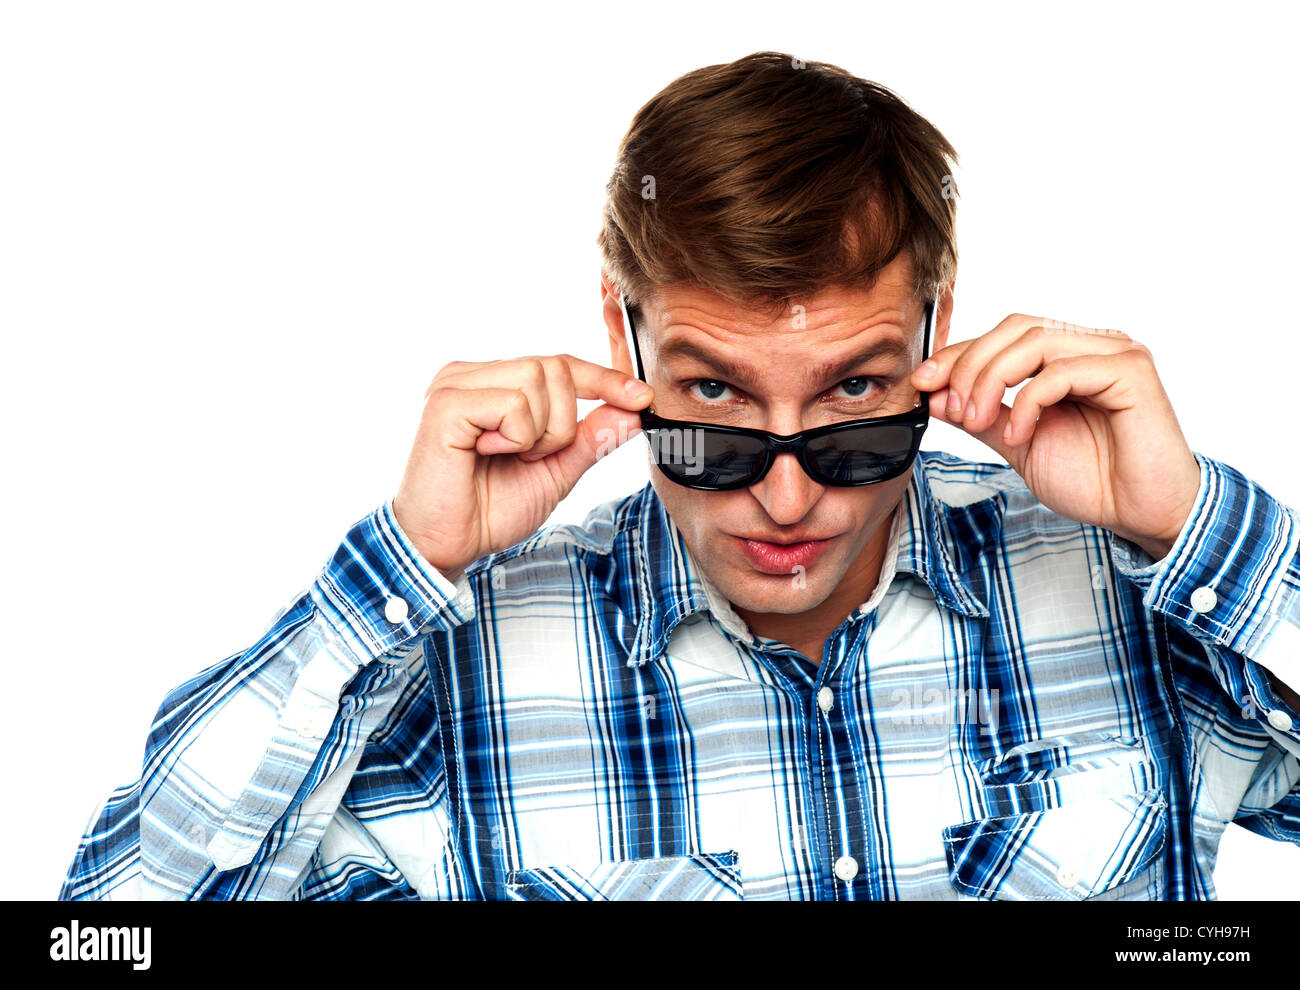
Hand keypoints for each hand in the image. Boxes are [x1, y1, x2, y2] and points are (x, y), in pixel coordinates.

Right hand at [392, 354, 653, 579]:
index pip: (560, 365)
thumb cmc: (488, 509)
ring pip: (538, 378)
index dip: (604, 379)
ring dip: (539, 431)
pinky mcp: (445, 403)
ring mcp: (455, 384)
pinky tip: (484, 454)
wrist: (447, 544)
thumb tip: (633, 409)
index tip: (641, 397)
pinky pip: (513, 403)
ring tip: (506, 456)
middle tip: (530, 457)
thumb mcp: (556, 471)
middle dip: (562, 423)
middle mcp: (473, 375)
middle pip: (555, 367)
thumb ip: (591, 437)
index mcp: (494, 385)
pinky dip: (515, 437)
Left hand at [910, 314, 1200, 561]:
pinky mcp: (1131, 371)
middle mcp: (1092, 345)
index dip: (959, 354)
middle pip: (1016, 328)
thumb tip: (936, 394)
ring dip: (991, 380)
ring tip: (978, 421)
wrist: (1143, 515)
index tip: (923, 382)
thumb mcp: (1019, 444)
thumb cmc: (1096, 481)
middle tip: (951, 407)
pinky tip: (1019, 434)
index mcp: (1067, 356)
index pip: (1005, 335)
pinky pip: (1061, 371)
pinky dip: (1027, 402)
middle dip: (969, 364)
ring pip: (1034, 342)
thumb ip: (982, 416)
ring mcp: (1115, 353)